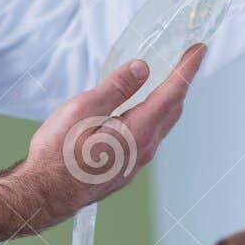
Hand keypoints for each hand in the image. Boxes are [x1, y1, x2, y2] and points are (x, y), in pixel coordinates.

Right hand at [0, 45, 204, 241]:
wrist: (44, 195)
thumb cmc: (57, 156)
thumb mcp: (82, 110)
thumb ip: (115, 88)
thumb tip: (142, 68)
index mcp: (137, 132)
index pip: (172, 93)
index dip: (187, 68)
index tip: (199, 49)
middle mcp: (144, 149)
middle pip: (172, 109)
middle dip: (181, 82)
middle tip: (184, 59)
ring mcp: (136, 161)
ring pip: (161, 124)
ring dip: (167, 100)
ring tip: (166, 79)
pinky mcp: (125, 167)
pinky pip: (148, 136)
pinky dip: (153, 116)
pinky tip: (141, 108)